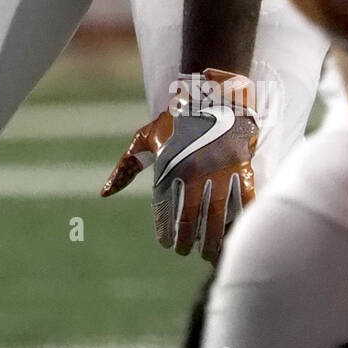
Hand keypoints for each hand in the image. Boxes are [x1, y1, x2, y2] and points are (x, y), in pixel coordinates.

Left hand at [101, 69, 258, 261]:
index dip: (166, 230)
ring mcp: (219, 169)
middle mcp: (193, 170)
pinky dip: (240, 219)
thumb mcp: (145, 139)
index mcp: (169, 165)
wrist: (210, 93)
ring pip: (218, 215)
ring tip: (210, 253)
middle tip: (186, 252)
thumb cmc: (175, 119)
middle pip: (191, 217)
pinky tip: (235, 234)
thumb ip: (126, 167)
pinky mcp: (241, 166)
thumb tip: (104, 193)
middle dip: (188, 240)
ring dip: (214, 238)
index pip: (166, 208)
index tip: (166, 243)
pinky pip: (243, 199)